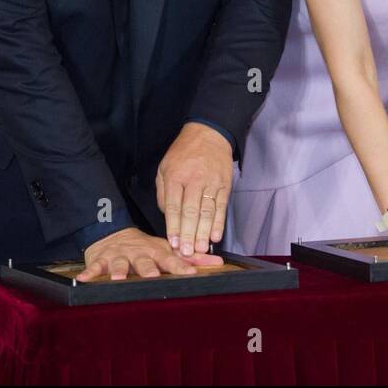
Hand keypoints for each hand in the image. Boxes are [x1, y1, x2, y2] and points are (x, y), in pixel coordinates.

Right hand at [75, 227, 222, 281]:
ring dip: (120, 271)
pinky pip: (95, 267)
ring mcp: (120, 257)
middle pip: (145, 262)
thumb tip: (218, 262)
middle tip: (152, 277)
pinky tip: (84, 280)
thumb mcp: (167, 249)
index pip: (171, 260)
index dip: (181, 266)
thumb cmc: (146, 247)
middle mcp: (139, 254)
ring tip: (119, 279)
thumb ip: (192, 258)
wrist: (114, 235)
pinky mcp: (102, 260)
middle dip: (148, 270)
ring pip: (120, 265)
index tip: (190, 274)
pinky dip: (90, 272)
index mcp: (156, 252)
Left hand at [155, 121, 233, 255]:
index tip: (173, 243)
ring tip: (200, 249)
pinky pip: (221, 206)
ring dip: (203, 232)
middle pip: (191, 211)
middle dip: (188, 234)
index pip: (173, 206)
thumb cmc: (183, 153)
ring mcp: (211, 183)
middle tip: (187, 252)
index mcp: (175, 177)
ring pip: (207, 211)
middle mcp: (194, 180)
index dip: (173, 226)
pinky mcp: (225, 185)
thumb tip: (167, 216)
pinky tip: (215, 236)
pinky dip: (219, 223)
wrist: (209, 134)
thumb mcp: (164, 167)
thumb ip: (163, 192)